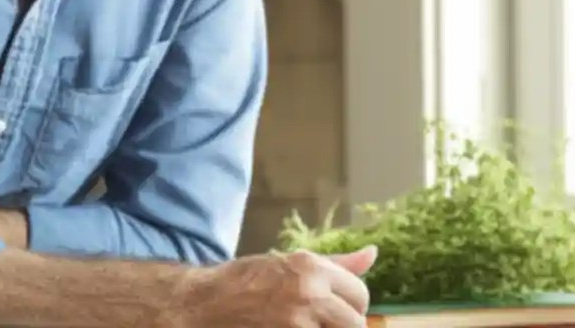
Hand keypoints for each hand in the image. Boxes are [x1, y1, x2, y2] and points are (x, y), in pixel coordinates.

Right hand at [169, 245, 376, 326]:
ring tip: (309, 325)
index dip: (352, 306)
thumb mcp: (290, 265)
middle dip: (345, 326)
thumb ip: (336, 264)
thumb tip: (373, 253)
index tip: (337, 311)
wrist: (202, 305)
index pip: (360, 294)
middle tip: (323, 323)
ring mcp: (296, 325)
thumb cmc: (246, 282)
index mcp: (311, 268)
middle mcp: (308, 294)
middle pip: (355, 323)